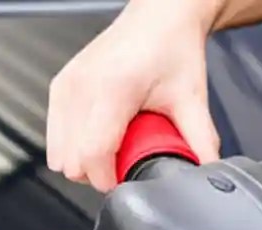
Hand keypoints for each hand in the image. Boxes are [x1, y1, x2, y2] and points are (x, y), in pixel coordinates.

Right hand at [46, 0, 223, 191]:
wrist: (159, 16)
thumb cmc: (171, 47)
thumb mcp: (191, 97)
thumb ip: (200, 139)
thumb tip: (206, 169)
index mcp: (113, 89)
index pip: (93, 155)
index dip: (108, 180)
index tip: (125, 181)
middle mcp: (82, 86)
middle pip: (72, 161)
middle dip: (98, 171)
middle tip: (126, 157)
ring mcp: (67, 86)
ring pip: (59, 154)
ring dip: (85, 159)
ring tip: (113, 143)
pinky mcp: (59, 87)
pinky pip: (55, 137)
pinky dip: (74, 144)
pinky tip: (99, 131)